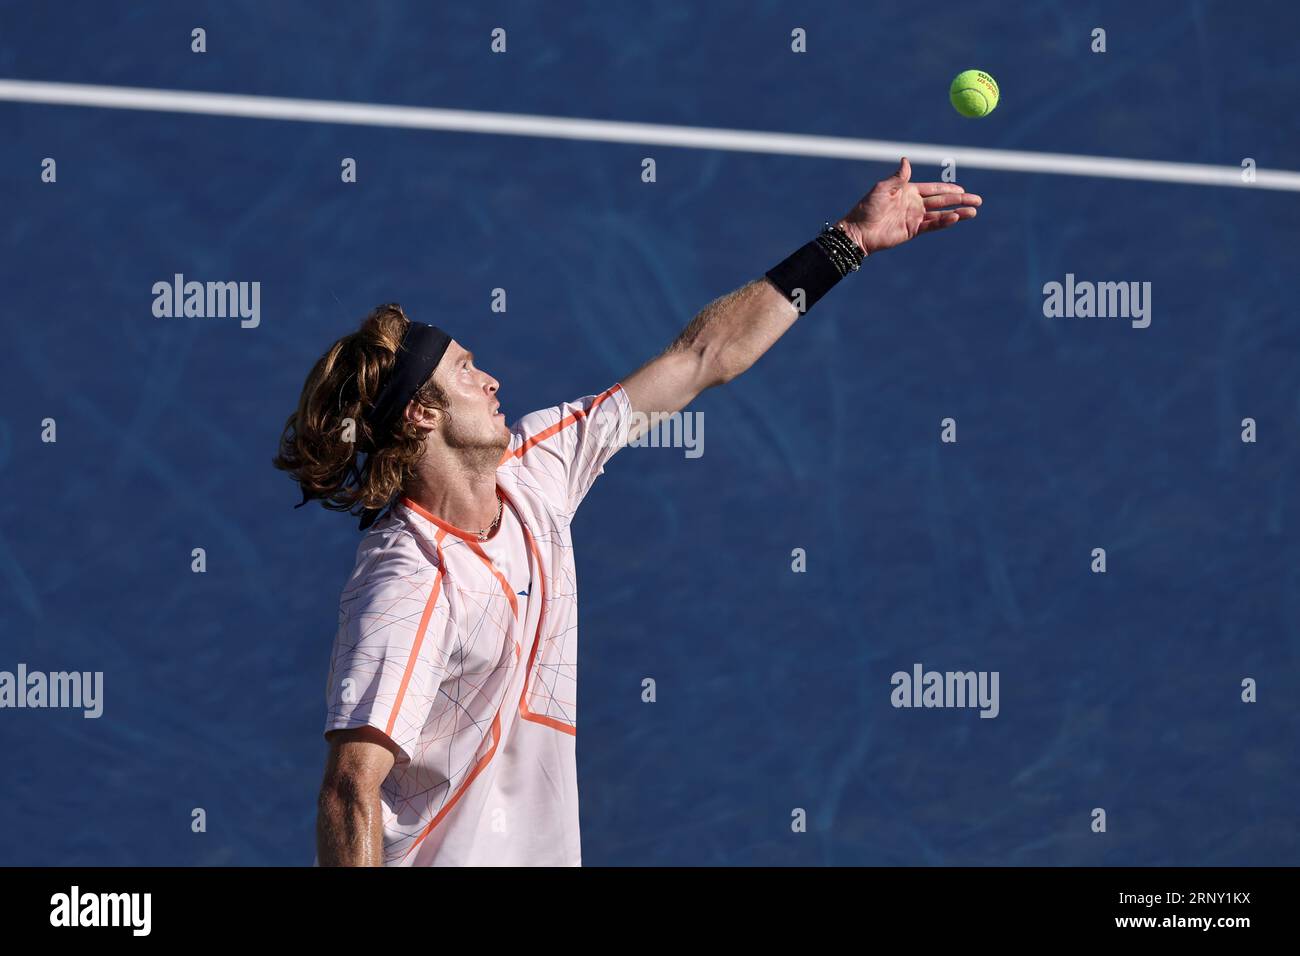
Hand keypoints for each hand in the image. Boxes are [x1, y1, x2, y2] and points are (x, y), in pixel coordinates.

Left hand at [836, 157, 980, 255]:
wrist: (858, 231)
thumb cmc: (867, 207)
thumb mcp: (882, 188)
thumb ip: (898, 177)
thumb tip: (906, 160)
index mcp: (908, 191)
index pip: (933, 189)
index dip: (948, 189)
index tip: (963, 189)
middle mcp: (914, 204)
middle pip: (942, 201)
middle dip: (960, 200)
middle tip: (978, 200)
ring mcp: (914, 218)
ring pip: (941, 214)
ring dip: (958, 212)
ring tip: (973, 211)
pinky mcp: (912, 231)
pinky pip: (932, 225)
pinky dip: (944, 222)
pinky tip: (956, 218)